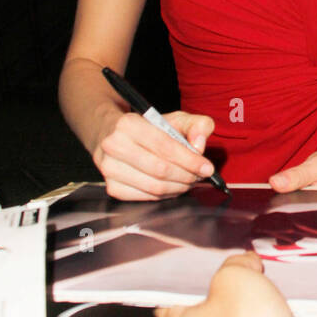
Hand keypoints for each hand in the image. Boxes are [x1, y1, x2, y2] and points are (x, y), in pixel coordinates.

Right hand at [93, 109, 217, 200]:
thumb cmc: (150, 129)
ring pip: (154, 187)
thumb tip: (199, 146)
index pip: (164, 147)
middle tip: (200, 176)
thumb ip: (197, 125)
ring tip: (189, 180)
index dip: (189, 160)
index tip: (207, 168)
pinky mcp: (112, 187)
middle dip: (187, 175)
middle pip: (160, 170)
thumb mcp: (176, 119)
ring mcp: (110, 169)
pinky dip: (166, 195)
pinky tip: (174, 186)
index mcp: (128, 124)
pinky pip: (146, 197)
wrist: (116, 136)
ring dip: (178, 187)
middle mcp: (113, 146)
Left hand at [155, 252, 316, 316]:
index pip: (170, 297)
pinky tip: (295, 299)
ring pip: (251, 313)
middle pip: (216, 301)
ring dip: (266, 296)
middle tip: (244, 260)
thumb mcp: (233, 277)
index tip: (195, 258)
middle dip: (234, 280)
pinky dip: (289, 314)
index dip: (183, 275)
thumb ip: (236, 263)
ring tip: (273, 277)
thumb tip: (247, 263)